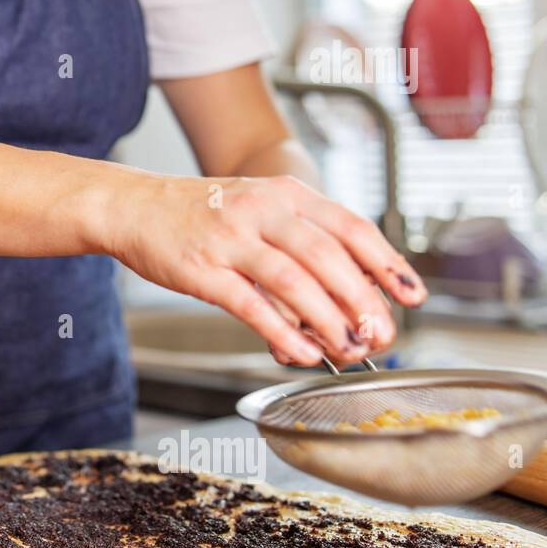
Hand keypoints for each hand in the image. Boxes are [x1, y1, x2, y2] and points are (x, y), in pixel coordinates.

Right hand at [110, 173, 425, 366]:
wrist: (133, 206)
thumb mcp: (259, 210)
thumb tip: (346, 297)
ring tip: (348, 349)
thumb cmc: (201, 216)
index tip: (413, 296)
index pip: (351, 227)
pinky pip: (249, 303)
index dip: (388, 263)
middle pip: (328, 256)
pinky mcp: (201, 270)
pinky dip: (280, 330)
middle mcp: (262, 211)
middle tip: (381, 335)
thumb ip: (301, 243)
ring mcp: (230, 239)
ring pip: (294, 280)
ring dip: (327, 320)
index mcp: (285, 195)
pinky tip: (300, 352)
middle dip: (363, 300)